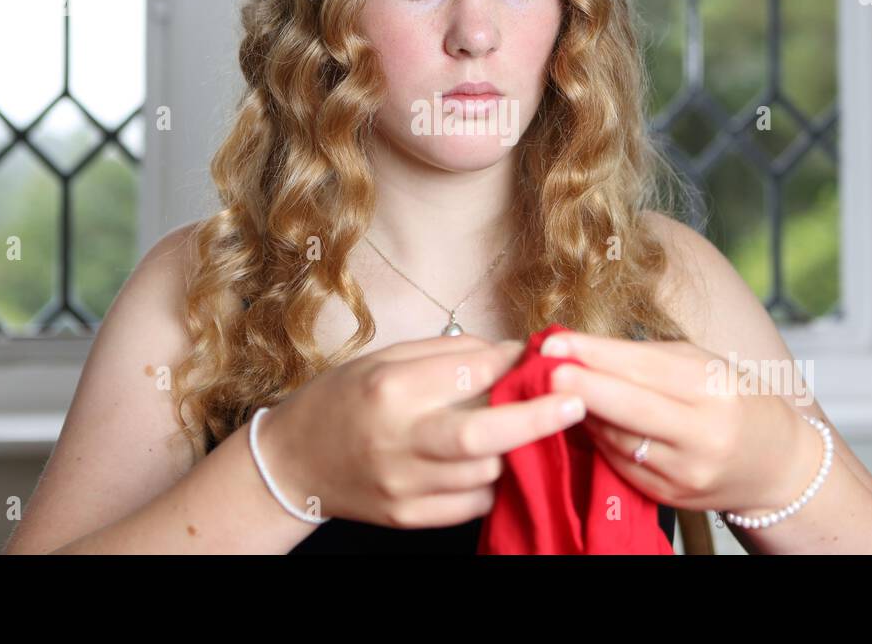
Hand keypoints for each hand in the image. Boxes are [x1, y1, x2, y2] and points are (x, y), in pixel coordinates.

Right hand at [256, 333, 588, 528]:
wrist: (294, 463)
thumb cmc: (345, 399)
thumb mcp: (386, 359)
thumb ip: (448, 353)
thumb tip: (511, 353)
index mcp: (390, 389)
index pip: (468, 372)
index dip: (511, 363)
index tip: (541, 356)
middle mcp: (398, 440)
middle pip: (482, 435)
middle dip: (537, 418)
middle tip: (577, 401)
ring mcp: (404, 485)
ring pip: (486, 472)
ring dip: (515, 449)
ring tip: (523, 428)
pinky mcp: (409, 517)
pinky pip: (473, 503)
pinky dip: (492, 481)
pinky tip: (490, 462)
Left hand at [541, 331, 822, 516]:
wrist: (776, 466)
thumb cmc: (736, 401)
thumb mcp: (705, 365)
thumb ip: (648, 357)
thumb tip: (585, 347)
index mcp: (716, 390)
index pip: (646, 367)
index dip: (597, 354)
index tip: (556, 339)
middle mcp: (704, 434)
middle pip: (631, 408)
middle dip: (584, 387)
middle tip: (545, 368)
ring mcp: (687, 472)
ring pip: (619, 439)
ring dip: (583, 413)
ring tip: (557, 390)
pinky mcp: (671, 497)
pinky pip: (622, 463)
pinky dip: (600, 439)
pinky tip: (586, 420)